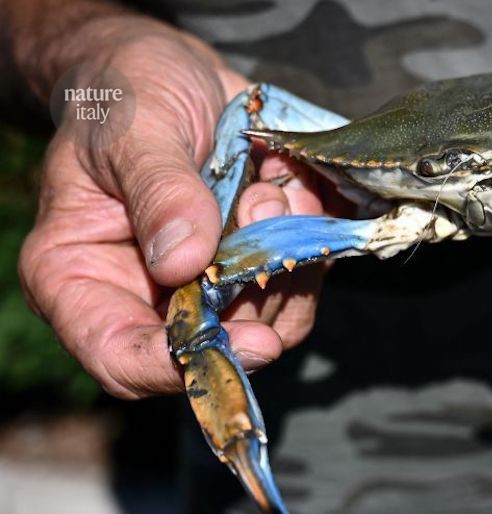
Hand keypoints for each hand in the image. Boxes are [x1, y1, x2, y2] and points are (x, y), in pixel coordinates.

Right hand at [17, 17, 325, 398]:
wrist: (171, 69)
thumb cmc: (127, 93)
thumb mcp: (134, 129)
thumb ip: (159, 192)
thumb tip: (183, 262)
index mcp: (80, 275)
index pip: (120, 357)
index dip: (181, 366)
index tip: (248, 342)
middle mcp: (145, 294)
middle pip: (212, 347)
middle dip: (256, 292)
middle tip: (264, 210)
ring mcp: (207, 284)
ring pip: (269, 317)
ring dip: (287, 255)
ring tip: (268, 185)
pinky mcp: (256, 264)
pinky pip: (300, 279)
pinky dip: (310, 238)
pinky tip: (290, 185)